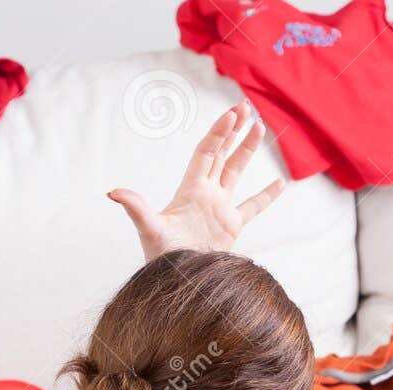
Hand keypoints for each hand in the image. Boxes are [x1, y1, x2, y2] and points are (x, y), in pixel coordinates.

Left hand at [108, 102, 286, 262]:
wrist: (177, 281)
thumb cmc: (161, 257)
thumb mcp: (148, 229)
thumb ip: (135, 208)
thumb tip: (113, 192)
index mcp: (191, 189)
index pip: (207, 153)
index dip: (219, 133)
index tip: (231, 115)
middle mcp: (206, 194)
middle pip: (222, 154)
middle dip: (233, 130)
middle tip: (245, 106)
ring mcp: (220, 208)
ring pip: (237, 172)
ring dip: (247, 150)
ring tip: (260, 127)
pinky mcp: (231, 227)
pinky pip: (253, 207)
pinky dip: (266, 196)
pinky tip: (280, 183)